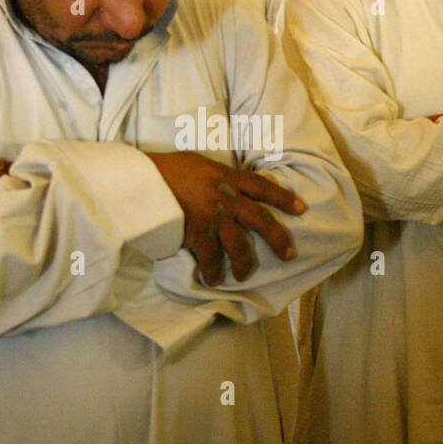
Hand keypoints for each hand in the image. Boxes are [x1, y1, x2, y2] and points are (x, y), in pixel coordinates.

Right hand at [146, 150, 305, 285]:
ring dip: (245, 263)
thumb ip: (217, 176)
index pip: (262, 187)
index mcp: (227, 177)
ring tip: (245, 275)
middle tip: (288, 254)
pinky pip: (211, 258)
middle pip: (261, 220)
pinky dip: (213, 271)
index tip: (301, 208)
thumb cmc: (166, 169)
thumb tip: (227, 185)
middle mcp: (225, 197)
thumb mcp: (198, 163)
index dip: (283, 198)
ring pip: (239, 245)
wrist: (142, 181)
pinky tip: (214, 280)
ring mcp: (212, 217)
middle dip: (278, 238)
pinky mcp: (197, 233)